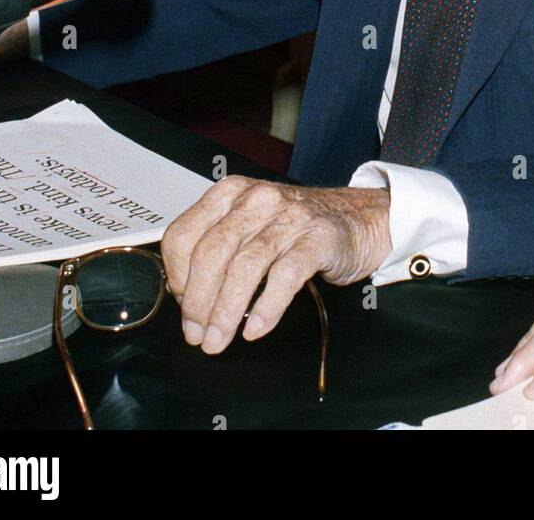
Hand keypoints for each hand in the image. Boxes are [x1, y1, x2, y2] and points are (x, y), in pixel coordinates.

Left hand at [161, 175, 391, 352]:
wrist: (357, 218)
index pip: (184, 234)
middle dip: (197, 302)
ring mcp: (288, 217)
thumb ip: (218, 247)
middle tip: (196, 334)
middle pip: (211, 252)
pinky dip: (266, 308)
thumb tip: (186, 296)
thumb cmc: (295, 227)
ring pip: (245, 266)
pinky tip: (256, 329)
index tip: (182, 304)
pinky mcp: (317, 238)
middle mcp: (256, 199)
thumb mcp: (249, 223)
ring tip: (218, 340)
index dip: (177, 276)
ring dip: (225, 312)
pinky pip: (285, 277)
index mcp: (230, 193)